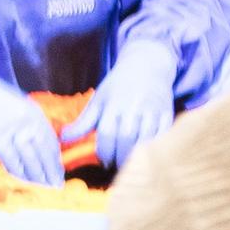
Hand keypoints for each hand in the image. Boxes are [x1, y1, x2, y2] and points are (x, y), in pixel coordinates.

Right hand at [0, 60, 67, 187]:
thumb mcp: (13, 105)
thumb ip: (25, 121)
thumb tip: (32, 141)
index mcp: (34, 112)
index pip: (51, 141)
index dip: (56, 160)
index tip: (59, 171)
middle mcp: (28, 122)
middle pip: (44, 154)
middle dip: (51, 172)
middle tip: (56, 185)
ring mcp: (13, 131)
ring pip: (30, 161)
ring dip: (37, 177)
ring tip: (43, 186)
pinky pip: (11, 161)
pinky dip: (17, 172)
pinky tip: (21, 178)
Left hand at [62, 49, 179, 171]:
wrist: (147, 64)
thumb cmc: (119, 85)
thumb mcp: (99, 99)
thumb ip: (83, 122)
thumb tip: (63, 138)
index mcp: (114, 104)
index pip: (107, 134)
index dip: (104, 152)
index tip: (104, 160)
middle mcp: (133, 107)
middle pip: (126, 139)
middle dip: (119, 157)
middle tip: (115, 164)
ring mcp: (152, 110)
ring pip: (145, 140)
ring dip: (136, 156)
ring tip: (129, 162)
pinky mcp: (167, 112)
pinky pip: (162, 136)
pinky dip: (154, 147)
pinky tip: (146, 152)